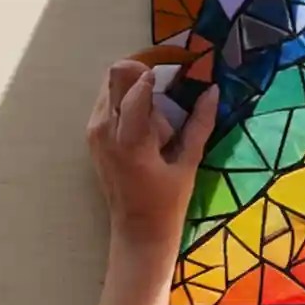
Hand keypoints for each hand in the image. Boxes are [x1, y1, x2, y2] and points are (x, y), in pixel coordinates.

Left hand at [86, 60, 217, 253]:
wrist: (138, 232)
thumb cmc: (167, 201)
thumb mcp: (188, 162)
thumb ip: (200, 123)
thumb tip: (212, 90)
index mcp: (130, 139)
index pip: (136, 86)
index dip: (158, 74)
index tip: (178, 72)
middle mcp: (105, 130)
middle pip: (116, 75)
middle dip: (143, 74)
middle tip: (168, 90)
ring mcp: (94, 132)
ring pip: (110, 85)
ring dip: (135, 88)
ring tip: (158, 115)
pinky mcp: (93, 137)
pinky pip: (107, 101)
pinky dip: (127, 101)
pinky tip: (147, 124)